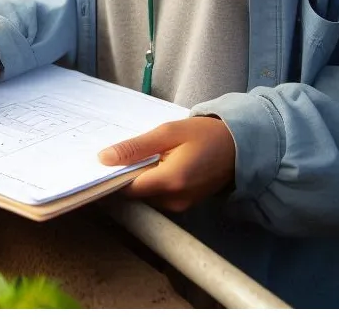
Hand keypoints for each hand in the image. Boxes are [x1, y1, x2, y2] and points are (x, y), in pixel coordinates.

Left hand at [98, 116, 236, 211]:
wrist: (238, 147)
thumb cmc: (203, 135)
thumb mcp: (167, 132)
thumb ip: (135, 147)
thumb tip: (103, 159)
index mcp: (170, 182)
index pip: (127, 188)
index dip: (112, 176)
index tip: (100, 161)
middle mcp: (174, 201)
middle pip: (135, 192)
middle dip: (126, 173)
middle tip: (123, 150)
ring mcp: (180, 206)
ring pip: (145, 194)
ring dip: (140, 176)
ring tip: (143, 153)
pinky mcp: (184, 204)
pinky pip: (157, 194)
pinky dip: (152, 180)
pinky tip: (156, 162)